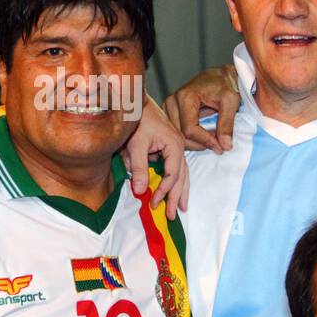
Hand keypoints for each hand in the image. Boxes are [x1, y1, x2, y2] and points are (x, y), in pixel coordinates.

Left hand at [121, 95, 189, 218]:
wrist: (135, 101)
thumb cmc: (137, 119)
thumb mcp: (136, 143)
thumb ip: (139, 167)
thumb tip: (141, 190)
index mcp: (174, 145)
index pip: (172, 174)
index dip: (164, 190)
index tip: (154, 203)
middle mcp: (178, 147)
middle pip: (181, 176)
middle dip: (178, 196)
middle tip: (174, 215)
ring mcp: (174, 147)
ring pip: (181, 173)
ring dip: (180, 191)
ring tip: (181, 208)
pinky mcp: (167, 147)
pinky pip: (174, 168)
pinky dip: (174, 181)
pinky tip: (173, 190)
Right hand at [163, 64, 238, 152]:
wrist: (220, 75)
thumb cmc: (225, 83)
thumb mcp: (231, 101)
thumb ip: (227, 124)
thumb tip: (225, 145)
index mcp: (185, 96)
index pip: (189, 129)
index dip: (205, 141)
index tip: (220, 146)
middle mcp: (173, 101)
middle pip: (181, 135)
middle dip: (200, 144)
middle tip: (218, 145)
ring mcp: (170, 107)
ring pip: (178, 136)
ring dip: (195, 143)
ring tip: (212, 140)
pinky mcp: (171, 112)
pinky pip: (177, 132)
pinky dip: (190, 139)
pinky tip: (204, 137)